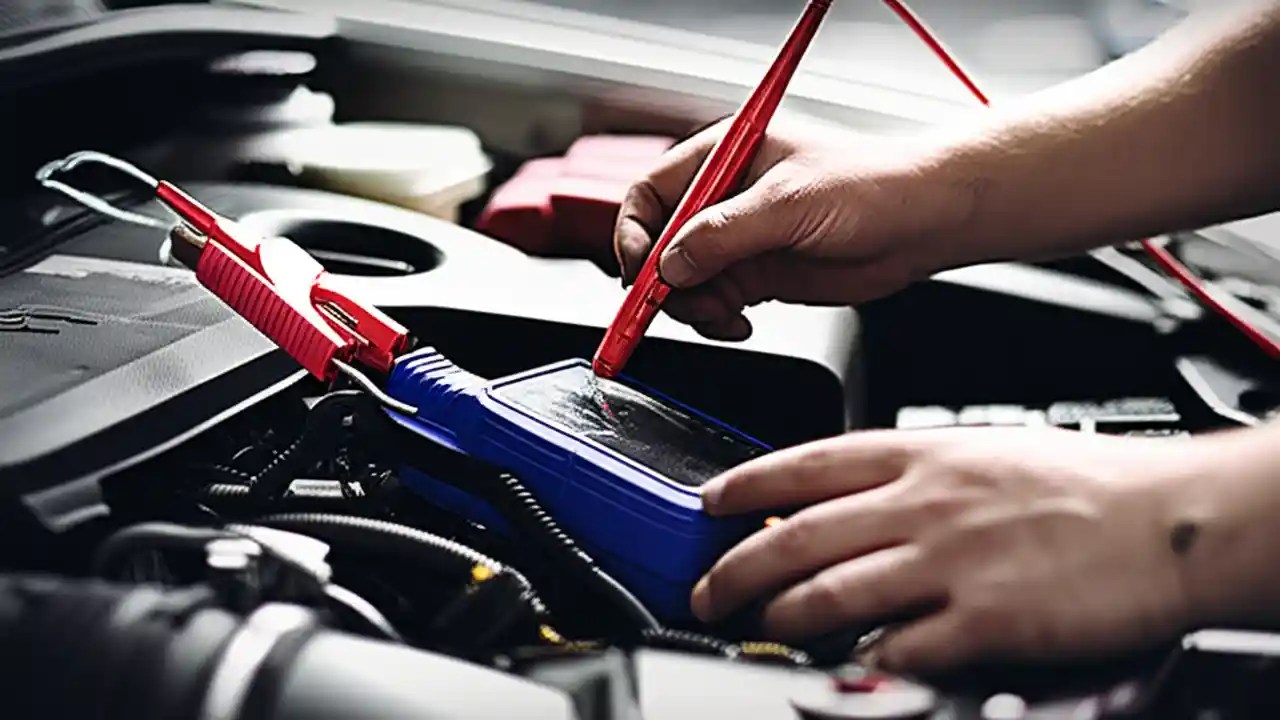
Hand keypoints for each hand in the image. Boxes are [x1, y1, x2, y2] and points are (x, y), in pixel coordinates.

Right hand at [613, 117, 971, 339]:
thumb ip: (723, 235)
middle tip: (678, 304)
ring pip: (681, 281)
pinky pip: (711, 303)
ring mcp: (738, 239)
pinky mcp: (756, 273)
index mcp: (722, 157)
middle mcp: (723, 198)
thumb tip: (669, 264)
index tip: (640, 271)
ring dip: (689, 306)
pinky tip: (737, 322)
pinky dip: (713, 319)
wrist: (923, 223)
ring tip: (721, 315)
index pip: (649, 193)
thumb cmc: (871, 186)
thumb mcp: (789, 204)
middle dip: (661, 279)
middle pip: (657, 243)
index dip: (633, 233)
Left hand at [692, 427, 1208, 673]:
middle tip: (707, 593)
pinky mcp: (981, 620)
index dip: (745, 485)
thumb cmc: (1087, 482)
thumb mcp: (984, 450)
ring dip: (782, 618)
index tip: (711, 503)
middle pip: (797, 537)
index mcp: (922, 455)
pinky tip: (852, 666)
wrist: (1169, 518)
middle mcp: (923, 504)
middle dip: (735, 570)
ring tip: (761, 631)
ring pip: (828, 594)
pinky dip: (864, 662)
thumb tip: (854, 501)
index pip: (806, 463)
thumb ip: (915, 475)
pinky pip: (898, 649)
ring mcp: (948, 562)